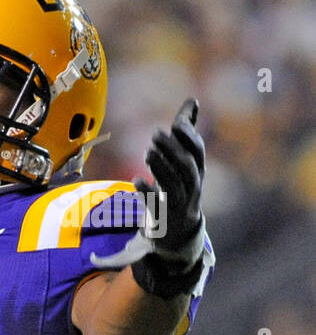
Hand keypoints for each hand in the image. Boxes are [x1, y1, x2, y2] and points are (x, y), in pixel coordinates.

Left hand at [136, 97, 204, 268]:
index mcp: (197, 171)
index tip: (176, 122)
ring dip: (161, 167)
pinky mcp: (162, 218)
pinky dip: (147, 193)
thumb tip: (191, 101)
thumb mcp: (186, 162)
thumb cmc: (181, 189)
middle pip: (187, 166)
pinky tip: (135, 181)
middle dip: (173, 149)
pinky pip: (156, 205)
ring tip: (147, 152)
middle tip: (155, 134)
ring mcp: (178, 204)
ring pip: (174, 185)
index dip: (189, 136)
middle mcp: (192, 187)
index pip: (198, 151)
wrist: (179, 232)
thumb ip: (186, 133)